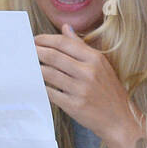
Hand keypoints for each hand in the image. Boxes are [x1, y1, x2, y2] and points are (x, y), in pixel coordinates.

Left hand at [34, 23, 138, 147]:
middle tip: (26, 51)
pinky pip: (50, 92)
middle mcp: (88, 72)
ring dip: (36, 69)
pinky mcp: (74, 105)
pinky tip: (36, 83)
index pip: (64, 43)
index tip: (35, 40)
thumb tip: (65, 28)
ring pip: (49, 74)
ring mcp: (80, 89)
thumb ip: (81, 46)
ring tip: (29, 66)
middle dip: (36, 52)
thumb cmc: (109, 91)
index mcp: (95, 59)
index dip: (45, 40)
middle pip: (53, 56)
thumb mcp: (102, 65)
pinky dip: (41, 87)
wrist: (120, 119)